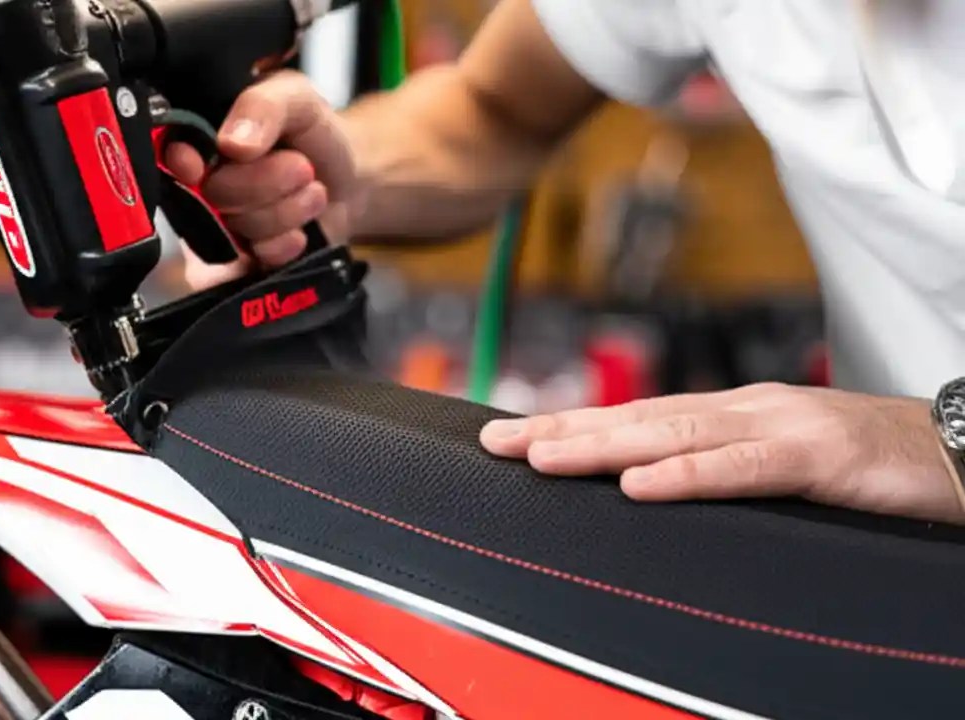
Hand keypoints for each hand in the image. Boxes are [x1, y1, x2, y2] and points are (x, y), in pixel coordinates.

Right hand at [163, 70, 364, 288]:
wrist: (349, 183)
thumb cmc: (312, 134)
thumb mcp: (296, 97)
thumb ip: (263, 106)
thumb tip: (232, 143)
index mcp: (199, 133)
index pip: (167, 149)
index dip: (183, 161)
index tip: (202, 165)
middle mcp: (196, 182)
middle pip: (210, 194)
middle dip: (266, 182)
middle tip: (301, 169)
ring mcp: (211, 225)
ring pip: (231, 230)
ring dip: (285, 211)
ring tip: (309, 192)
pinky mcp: (227, 265)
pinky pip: (232, 271)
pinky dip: (277, 250)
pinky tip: (297, 233)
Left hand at [479, 383, 964, 523]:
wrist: (959, 451)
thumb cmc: (872, 463)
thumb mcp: (782, 465)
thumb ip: (724, 470)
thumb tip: (654, 487)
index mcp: (733, 413)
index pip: (634, 418)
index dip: (571, 426)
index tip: (511, 439)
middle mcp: (745, 409)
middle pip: (636, 419)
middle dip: (562, 430)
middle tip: (496, 444)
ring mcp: (780, 426)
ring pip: (673, 434)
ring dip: (600, 446)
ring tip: (539, 458)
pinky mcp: (818, 456)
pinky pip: (741, 469)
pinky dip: (686, 476)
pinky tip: (638, 486)